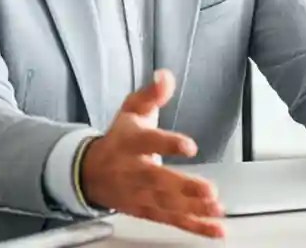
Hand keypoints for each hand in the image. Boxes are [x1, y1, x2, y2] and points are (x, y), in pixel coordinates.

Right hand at [81, 69, 225, 237]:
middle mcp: (135, 171)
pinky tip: (216, 230)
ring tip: (216, 209)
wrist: (90, 173)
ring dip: (193, 209)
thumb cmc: (120, 138)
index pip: (149, 142)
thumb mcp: (132, 109)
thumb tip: (165, 75)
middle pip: (159, 181)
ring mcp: (140, 195)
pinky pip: (172, 221)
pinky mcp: (148, 211)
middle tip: (209, 190)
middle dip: (184, 187)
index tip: (189, 145)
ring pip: (167, 205)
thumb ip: (151, 94)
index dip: (168, 143)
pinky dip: (195, 227)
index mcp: (132, 143)